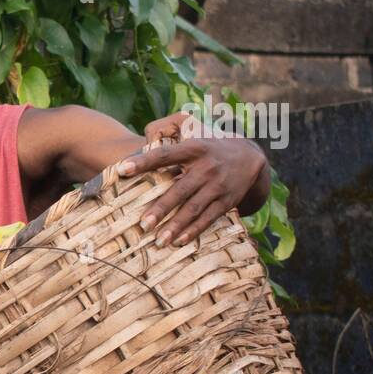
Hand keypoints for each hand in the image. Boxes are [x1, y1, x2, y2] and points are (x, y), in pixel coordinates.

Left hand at [116, 112, 265, 246]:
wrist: (250, 158)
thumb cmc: (209, 147)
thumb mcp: (193, 133)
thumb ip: (168, 132)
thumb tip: (143, 137)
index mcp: (194, 148)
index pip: (164, 154)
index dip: (143, 161)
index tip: (122, 169)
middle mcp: (206, 167)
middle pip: (180, 189)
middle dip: (161, 208)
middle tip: (142, 224)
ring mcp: (218, 185)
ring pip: (194, 208)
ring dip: (176, 225)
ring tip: (158, 240)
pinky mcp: (226, 201)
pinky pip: (208, 218)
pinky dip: (194, 230)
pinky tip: (179, 240)